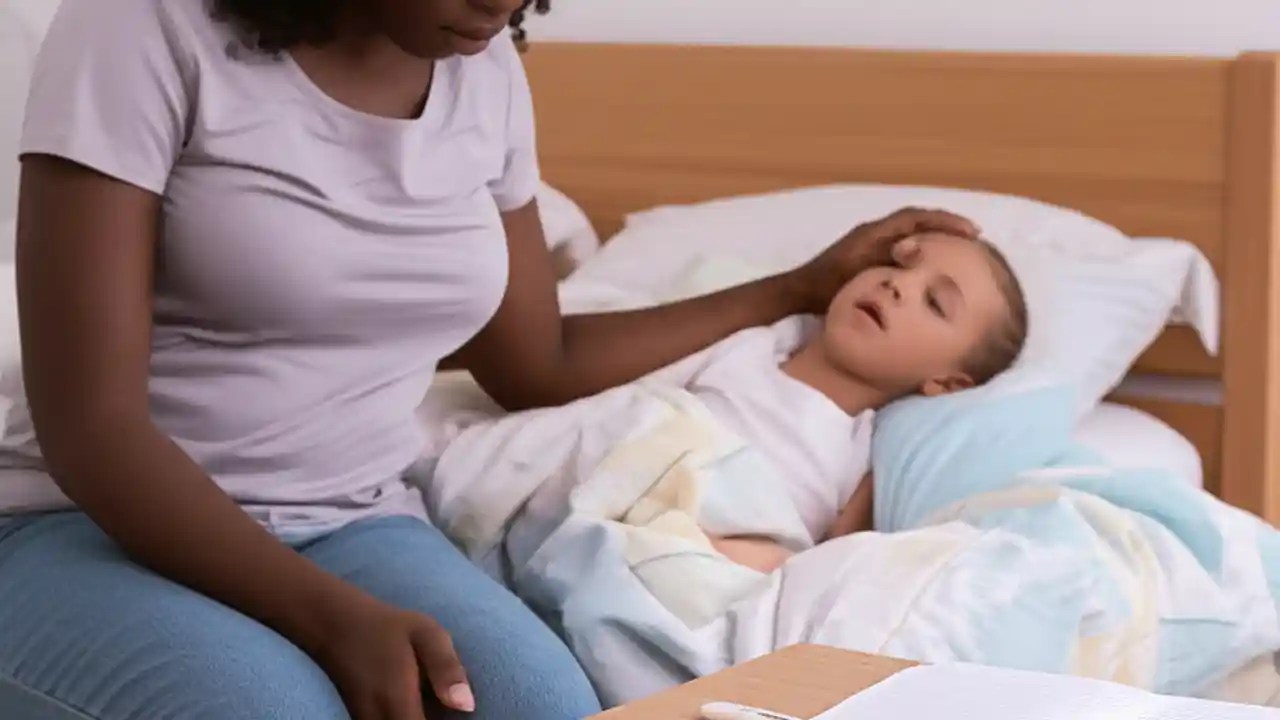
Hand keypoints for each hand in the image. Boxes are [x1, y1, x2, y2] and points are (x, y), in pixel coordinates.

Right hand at [310, 595, 473, 718]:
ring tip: (428, 704)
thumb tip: (468, 706)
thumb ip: (447, 668)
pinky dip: (404, 717)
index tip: (451, 715)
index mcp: (397, 702)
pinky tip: (415, 705)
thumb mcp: (426, 634)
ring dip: (415, 719)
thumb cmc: (386, 626)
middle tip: (439, 705)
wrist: (333, 622)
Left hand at [789, 207, 979, 312]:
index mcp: (873, 233)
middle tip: (973, 236)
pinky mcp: (865, 253)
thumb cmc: (826, 287)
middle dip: (946, 225)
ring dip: (934, 235)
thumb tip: (917, 252)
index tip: (971, 231)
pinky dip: (919, 247)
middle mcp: (873, 232)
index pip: (916, 218)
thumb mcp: (858, 275)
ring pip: (909, 231)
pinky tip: (931, 262)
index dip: (945, 221)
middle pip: (916, 220)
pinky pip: (899, 242)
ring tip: (960, 247)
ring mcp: (868, 241)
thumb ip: (884, 264)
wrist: (798, 292)